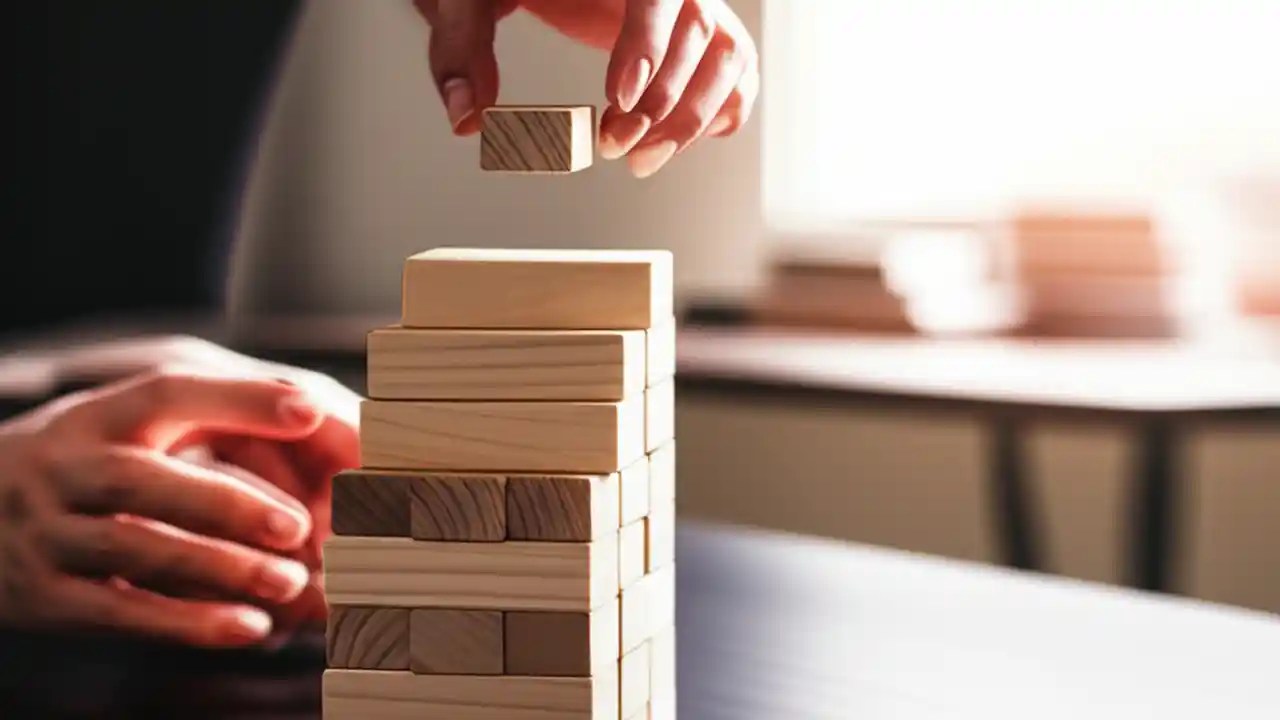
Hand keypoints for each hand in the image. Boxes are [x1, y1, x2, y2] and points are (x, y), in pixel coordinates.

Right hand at [0, 368, 330, 646]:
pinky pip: (118, 610)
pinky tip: (247, 626)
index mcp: (94, 415)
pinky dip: (186, 622)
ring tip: (288, 580)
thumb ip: (208, 412)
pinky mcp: (44, 596)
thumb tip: (312, 406)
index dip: (238, 398)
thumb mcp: (123, 424)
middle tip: (298, 525)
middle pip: (139, 479)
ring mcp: (46, 533)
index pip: (165, 391)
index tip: (309, 409)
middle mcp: (62, 468)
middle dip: (225, 502)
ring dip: (217, 566)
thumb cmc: (80, 463)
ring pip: (131, 546)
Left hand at [414, 0, 758, 177]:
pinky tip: (671, 142)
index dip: (648, 43)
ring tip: (641, 160)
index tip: (620, 98)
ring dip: (695, 117)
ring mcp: (694, 6)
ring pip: (730, 54)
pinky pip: (737, 72)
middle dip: (663, 100)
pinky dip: (719, 114)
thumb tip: (467, 116)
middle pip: (701, 27)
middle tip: (617, 148)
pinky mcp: (702, 36)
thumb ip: (460, 46)